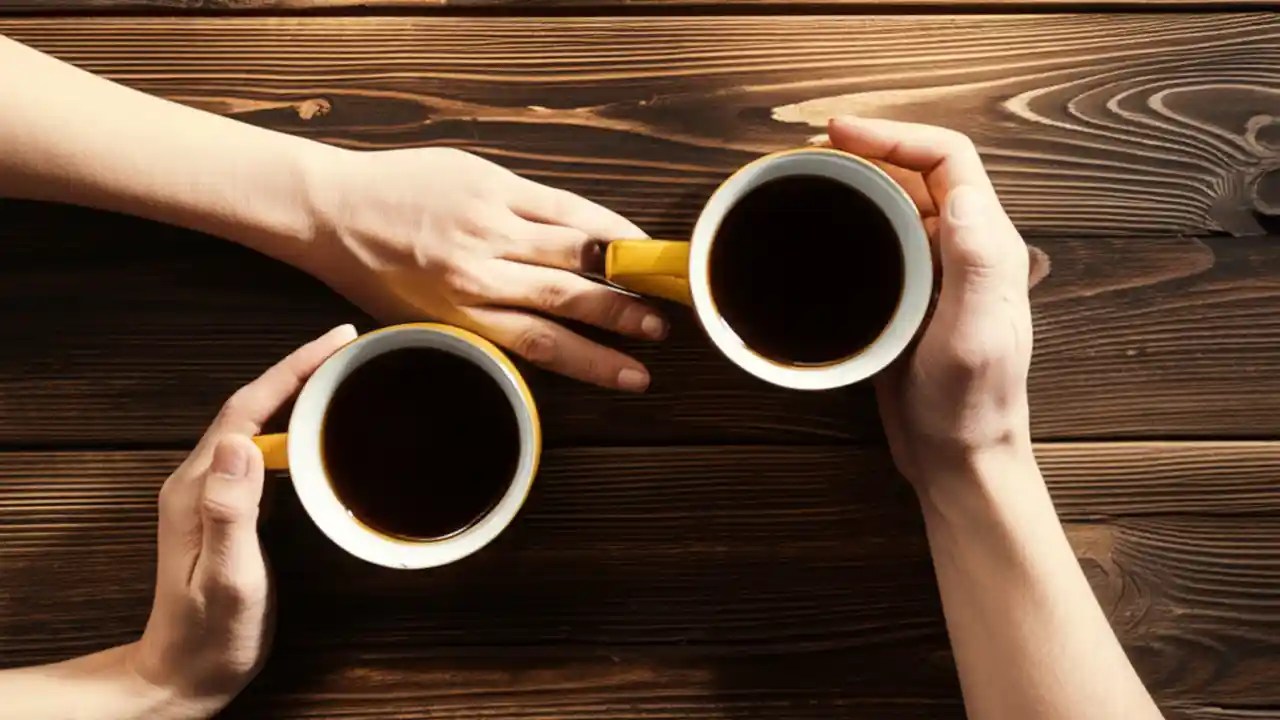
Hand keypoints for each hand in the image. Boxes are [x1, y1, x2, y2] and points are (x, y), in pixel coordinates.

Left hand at [127, 325, 356, 716]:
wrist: (185, 674)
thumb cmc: (210, 635)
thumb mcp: (225, 577)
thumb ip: (229, 511)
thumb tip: (241, 443)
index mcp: (198, 487)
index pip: (247, 408)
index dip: (291, 369)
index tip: (335, 342)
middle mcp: (200, 480)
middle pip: (253, 406)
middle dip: (301, 369)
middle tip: (351, 349)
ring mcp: (213, 493)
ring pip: (259, 424)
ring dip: (299, 394)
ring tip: (344, 377)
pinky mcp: (229, 508)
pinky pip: (265, 451)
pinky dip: (296, 427)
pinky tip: (322, 431)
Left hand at [298, 147, 664, 391]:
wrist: (329, 208)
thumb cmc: (370, 272)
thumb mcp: (420, 320)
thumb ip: (480, 330)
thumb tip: (541, 341)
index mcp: (461, 314)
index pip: (543, 343)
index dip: (595, 363)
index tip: (635, 377)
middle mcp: (479, 271)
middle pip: (566, 297)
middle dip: (620, 315)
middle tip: (660, 329)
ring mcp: (487, 222)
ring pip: (571, 246)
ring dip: (620, 267)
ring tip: (657, 281)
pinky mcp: (491, 183)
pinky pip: (559, 203)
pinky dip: (598, 219)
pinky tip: (626, 231)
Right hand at [826, 117, 1048, 488]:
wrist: (958, 460)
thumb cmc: (969, 406)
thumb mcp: (975, 337)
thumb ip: (977, 264)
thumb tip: (960, 194)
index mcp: (987, 247)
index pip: (948, 159)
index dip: (895, 135)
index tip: (839, 134)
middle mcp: (963, 250)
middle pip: (918, 172)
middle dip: (868, 150)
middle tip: (812, 155)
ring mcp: (936, 274)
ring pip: (896, 205)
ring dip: (856, 183)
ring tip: (807, 181)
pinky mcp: (909, 298)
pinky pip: (880, 242)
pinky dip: (850, 223)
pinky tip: (818, 234)